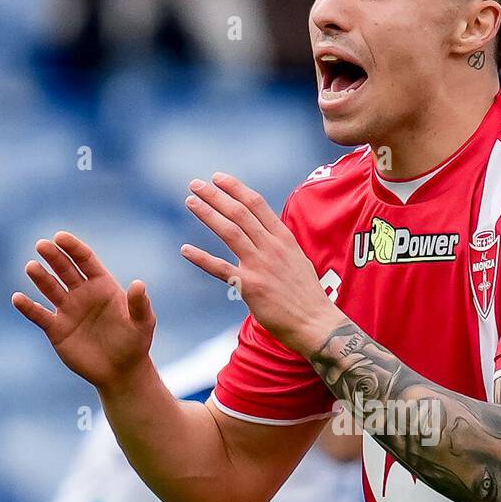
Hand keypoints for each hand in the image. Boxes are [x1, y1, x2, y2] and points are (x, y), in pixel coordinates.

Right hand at [12, 233, 155, 390]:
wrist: (121, 372)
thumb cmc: (135, 343)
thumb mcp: (142, 323)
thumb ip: (139, 304)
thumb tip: (139, 284)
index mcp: (102, 285)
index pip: (85, 260)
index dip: (73, 248)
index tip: (60, 237)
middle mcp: (82, 293)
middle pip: (64, 269)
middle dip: (54, 256)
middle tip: (42, 245)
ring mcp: (67, 310)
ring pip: (50, 288)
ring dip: (40, 277)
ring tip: (31, 267)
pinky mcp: (56, 329)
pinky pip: (39, 315)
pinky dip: (28, 307)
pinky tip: (18, 298)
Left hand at [183, 174, 340, 356]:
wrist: (315, 323)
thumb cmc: (307, 295)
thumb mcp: (298, 260)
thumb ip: (280, 245)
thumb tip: (266, 234)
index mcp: (284, 239)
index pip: (257, 204)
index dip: (236, 189)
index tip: (218, 178)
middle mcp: (271, 247)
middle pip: (240, 213)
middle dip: (216, 195)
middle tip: (196, 185)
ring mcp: (260, 266)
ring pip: (230, 232)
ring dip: (208, 214)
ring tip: (191, 202)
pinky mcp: (250, 287)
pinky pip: (221, 268)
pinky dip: (201, 258)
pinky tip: (185, 250)